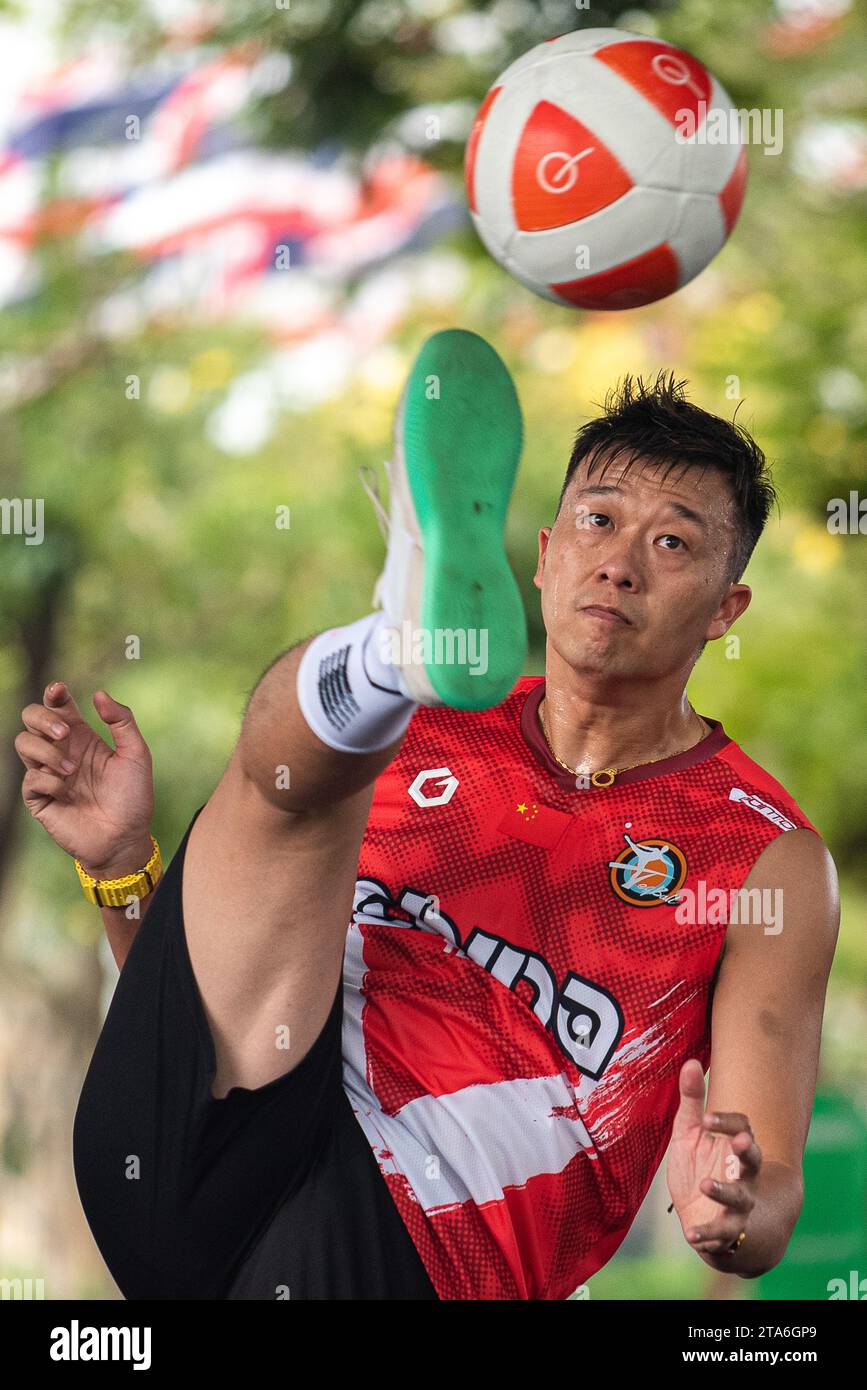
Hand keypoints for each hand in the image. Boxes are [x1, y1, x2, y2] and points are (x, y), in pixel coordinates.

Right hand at [16, 681, 153, 877]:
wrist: (125, 837)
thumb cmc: (133, 797)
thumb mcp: (136, 754)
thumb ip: (122, 721)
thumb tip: (99, 695)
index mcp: (82, 738)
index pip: (58, 706)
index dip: (53, 693)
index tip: (60, 690)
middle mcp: (61, 751)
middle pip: (31, 718)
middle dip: (42, 717)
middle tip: (65, 733)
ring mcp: (48, 774)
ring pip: (22, 743)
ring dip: (46, 750)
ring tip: (71, 769)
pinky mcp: (40, 798)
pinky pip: (30, 778)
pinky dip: (48, 780)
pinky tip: (67, 792)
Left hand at [666, 1059, 759, 1260]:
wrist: (704, 1218)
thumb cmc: (701, 1168)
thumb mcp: (690, 1135)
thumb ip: (692, 1102)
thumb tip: (690, 1061)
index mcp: (734, 1147)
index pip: (742, 1127)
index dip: (727, 1122)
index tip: (707, 1118)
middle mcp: (742, 1174)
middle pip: (753, 1159)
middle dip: (748, 1151)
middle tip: (740, 1143)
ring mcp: (738, 1203)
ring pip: (740, 1198)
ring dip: (724, 1191)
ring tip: (704, 1185)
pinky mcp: (727, 1230)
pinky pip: (721, 1232)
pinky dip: (707, 1234)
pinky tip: (691, 1234)